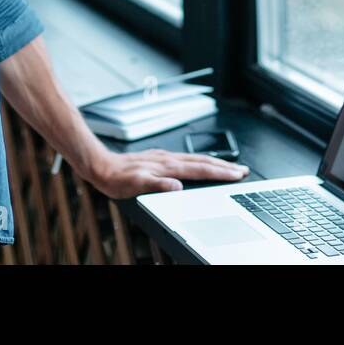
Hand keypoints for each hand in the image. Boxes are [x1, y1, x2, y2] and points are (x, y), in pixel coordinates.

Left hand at [87, 149, 250, 199]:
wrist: (101, 166)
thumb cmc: (116, 178)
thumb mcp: (136, 185)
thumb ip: (158, 185)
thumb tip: (177, 186)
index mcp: (167, 166)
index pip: (201, 169)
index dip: (221, 172)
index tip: (237, 174)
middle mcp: (168, 159)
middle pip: (203, 161)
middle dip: (225, 166)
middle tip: (242, 170)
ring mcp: (164, 158)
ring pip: (196, 159)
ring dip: (215, 163)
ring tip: (228, 167)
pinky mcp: (158, 159)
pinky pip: (186, 159)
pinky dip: (200, 161)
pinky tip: (200, 165)